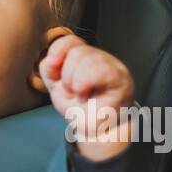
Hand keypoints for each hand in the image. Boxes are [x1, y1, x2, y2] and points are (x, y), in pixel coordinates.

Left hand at [38, 34, 134, 159]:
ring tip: (81, 95)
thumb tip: (51, 58)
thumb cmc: (80, 108)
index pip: (71, 41)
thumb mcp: (56, 87)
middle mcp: (100, 58)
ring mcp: (113, 66)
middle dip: (67, 75)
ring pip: (88, 58)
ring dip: (76, 81)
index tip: (52, 64)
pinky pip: (103, 69)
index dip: (58, 49)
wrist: (96, 131)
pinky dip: (87, 80)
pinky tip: (85, 92)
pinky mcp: (122, 79)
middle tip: (73, 91)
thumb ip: (49, 69)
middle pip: (77, 51)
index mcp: (84, 57)